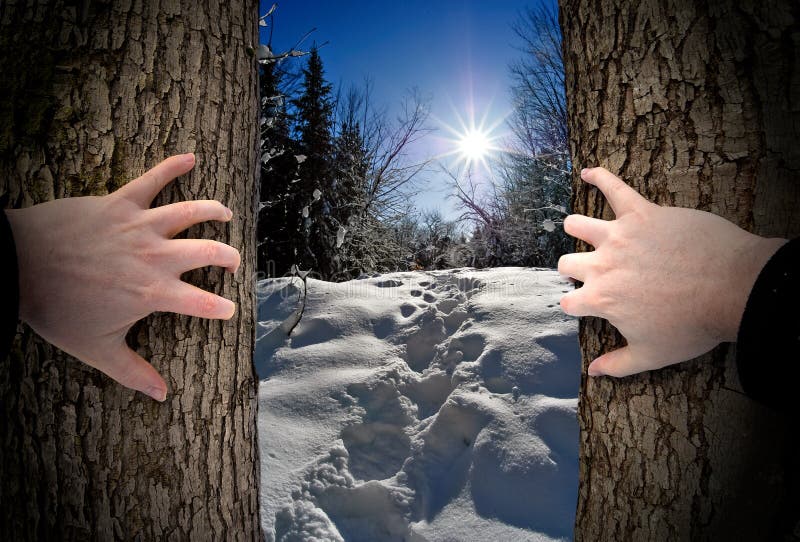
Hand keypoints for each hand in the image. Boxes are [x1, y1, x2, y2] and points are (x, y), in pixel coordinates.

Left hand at [6, 153, 240, 400]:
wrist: (16, 265)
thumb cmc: (56, 309)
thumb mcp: (96, 348)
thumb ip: (133, 372)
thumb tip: (162, 395)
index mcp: (154, 292)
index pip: (205, 303)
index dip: (223, 308)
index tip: (230, 311)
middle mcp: (157, 257)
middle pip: (209, 252)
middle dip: (229, 258)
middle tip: (232, 263)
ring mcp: (141, 226)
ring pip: (191, 212)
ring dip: (214, 211)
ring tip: (225, 214)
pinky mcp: (121, 203)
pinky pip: (152, 179)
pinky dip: (173, 165)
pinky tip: (190, 156)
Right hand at [558, 167, 786, 377]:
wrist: (731, 288)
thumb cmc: (692, 324)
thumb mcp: (653, 354)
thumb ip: (618, 364)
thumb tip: (593, 371)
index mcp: (601, 299)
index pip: (569, 302)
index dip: (575, 305)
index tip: (585, 307)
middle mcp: (601, 265)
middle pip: (567, 263)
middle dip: (574, 269)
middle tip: (591, 271)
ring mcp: (618, 236)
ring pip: (577, 225)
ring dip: (578, 229)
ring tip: (582, 230)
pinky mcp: (640, 213)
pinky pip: (614, 187)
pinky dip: (599, 176)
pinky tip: (588, 171)